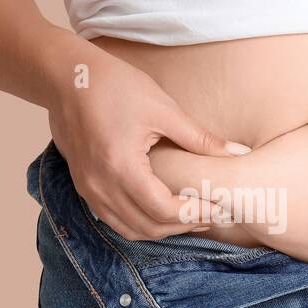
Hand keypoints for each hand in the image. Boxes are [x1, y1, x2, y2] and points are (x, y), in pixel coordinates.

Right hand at [45, 45, 248, 240]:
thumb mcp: (164, 110)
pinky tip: (163, 210)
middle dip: (184, 226)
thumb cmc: (115, 86)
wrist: (67, 77)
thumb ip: (202, 139)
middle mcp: (100, 185)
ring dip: (163, 228)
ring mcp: (89, 189)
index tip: (220, 207)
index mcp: (120, 166)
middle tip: (213, 214)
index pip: (163, 210)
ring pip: (130, 230)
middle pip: (148, 227)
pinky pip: (115, 220)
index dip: (195, 213)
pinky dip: (141, 222)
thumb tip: (240, 154)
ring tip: (192, 215)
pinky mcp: (85, 187)